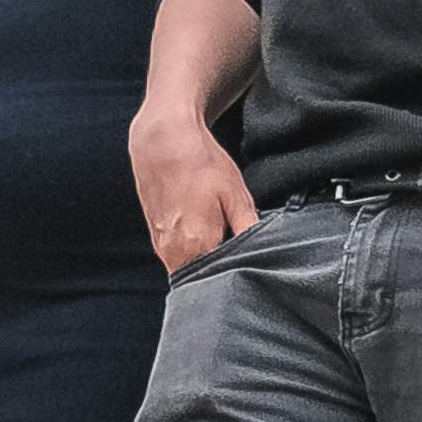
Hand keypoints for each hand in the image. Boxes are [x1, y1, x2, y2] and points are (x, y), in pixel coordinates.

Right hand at [130, 99, 259, 273]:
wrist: (163, 140)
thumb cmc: (200, 164)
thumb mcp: (235, 194)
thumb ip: (248, 229)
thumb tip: (264, 253)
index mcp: (197, 245)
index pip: (220, 281)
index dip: (237, 278)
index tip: (250, 269)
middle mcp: (174, 252)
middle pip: (203, 279)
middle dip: (221, 274)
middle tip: (240, 257)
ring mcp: (162, 246)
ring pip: (189, 269)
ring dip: (206, 262)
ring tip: (221, 239)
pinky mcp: (157, 238)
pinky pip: (178, 257)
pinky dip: (193, 252)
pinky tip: (204, 231)